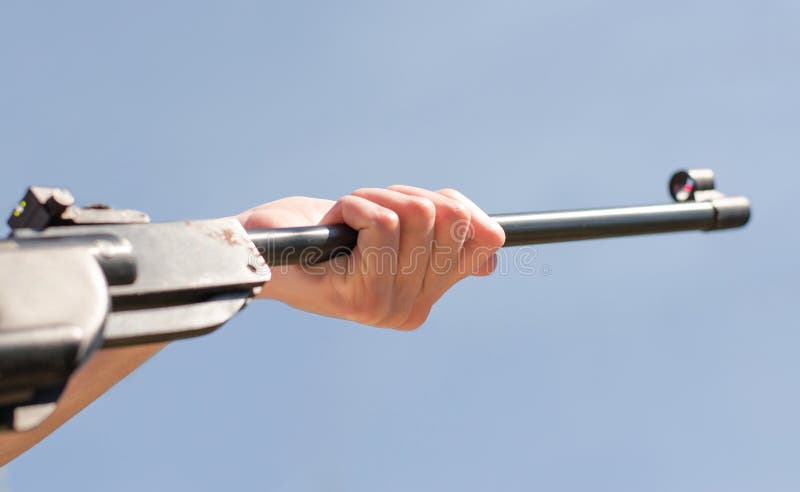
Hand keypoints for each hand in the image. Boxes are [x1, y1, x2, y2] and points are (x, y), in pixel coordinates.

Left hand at [237, 187, 505, 329]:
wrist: (259, 250)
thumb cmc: (322, 233)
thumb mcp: (391, 224)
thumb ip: (441, 233)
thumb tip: (494, 241)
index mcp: (426, 296)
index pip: (482, 237)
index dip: (451, 203)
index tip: (409, 203)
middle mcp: (413, 311)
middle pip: (448, 220)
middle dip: (405, 196)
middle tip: (367, 210)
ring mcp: (389, 308)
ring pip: (415, 216)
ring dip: (377, 198)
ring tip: (349, 218)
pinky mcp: (362, 296)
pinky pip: (382, 222)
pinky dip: (356, 204)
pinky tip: (336, 225)